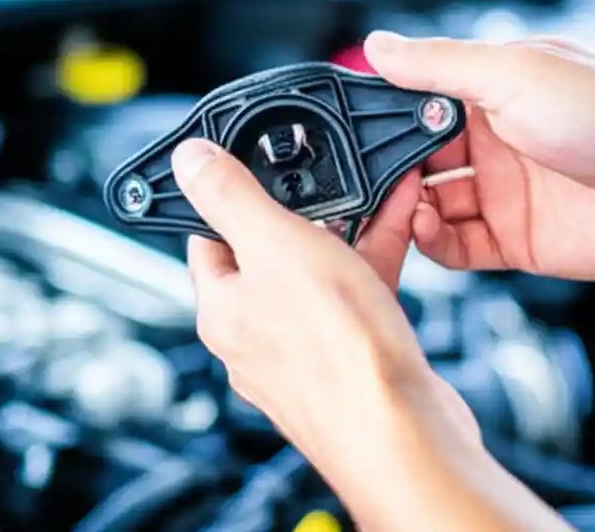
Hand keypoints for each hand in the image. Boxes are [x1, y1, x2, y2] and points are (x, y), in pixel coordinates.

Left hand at [169, 138, 483, 523]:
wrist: (406, 433)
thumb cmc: (337, 355)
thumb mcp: (275, 246)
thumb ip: (230, 196)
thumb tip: (188, 161)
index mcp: (223, 311)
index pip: (207, 238)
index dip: (227, 194)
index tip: (249, 161)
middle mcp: (257, 336)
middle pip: (268, 253)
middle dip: (302, 209)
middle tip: (324, 176)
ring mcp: (307, 351)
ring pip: (319, 273)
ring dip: (346, 230)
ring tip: (373, 192)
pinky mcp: (354, 359)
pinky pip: (358, 294)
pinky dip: (376, 259)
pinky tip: (400, 230)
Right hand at [365, 32, 594, 279]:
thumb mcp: (515, 73)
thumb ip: (439, 64)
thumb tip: (377, 46)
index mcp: (491, 90)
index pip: (415, 101)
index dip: (382, 116)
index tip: (351, 130)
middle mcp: (493, 140)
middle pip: (415, 159)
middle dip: (387, 168)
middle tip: (366, 177)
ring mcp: (503, 192)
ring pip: (428, 206)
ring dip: (404, 208)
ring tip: (398, 205)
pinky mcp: (515, 241)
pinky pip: (457, 248)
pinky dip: (432, 243)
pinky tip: (427, 229)